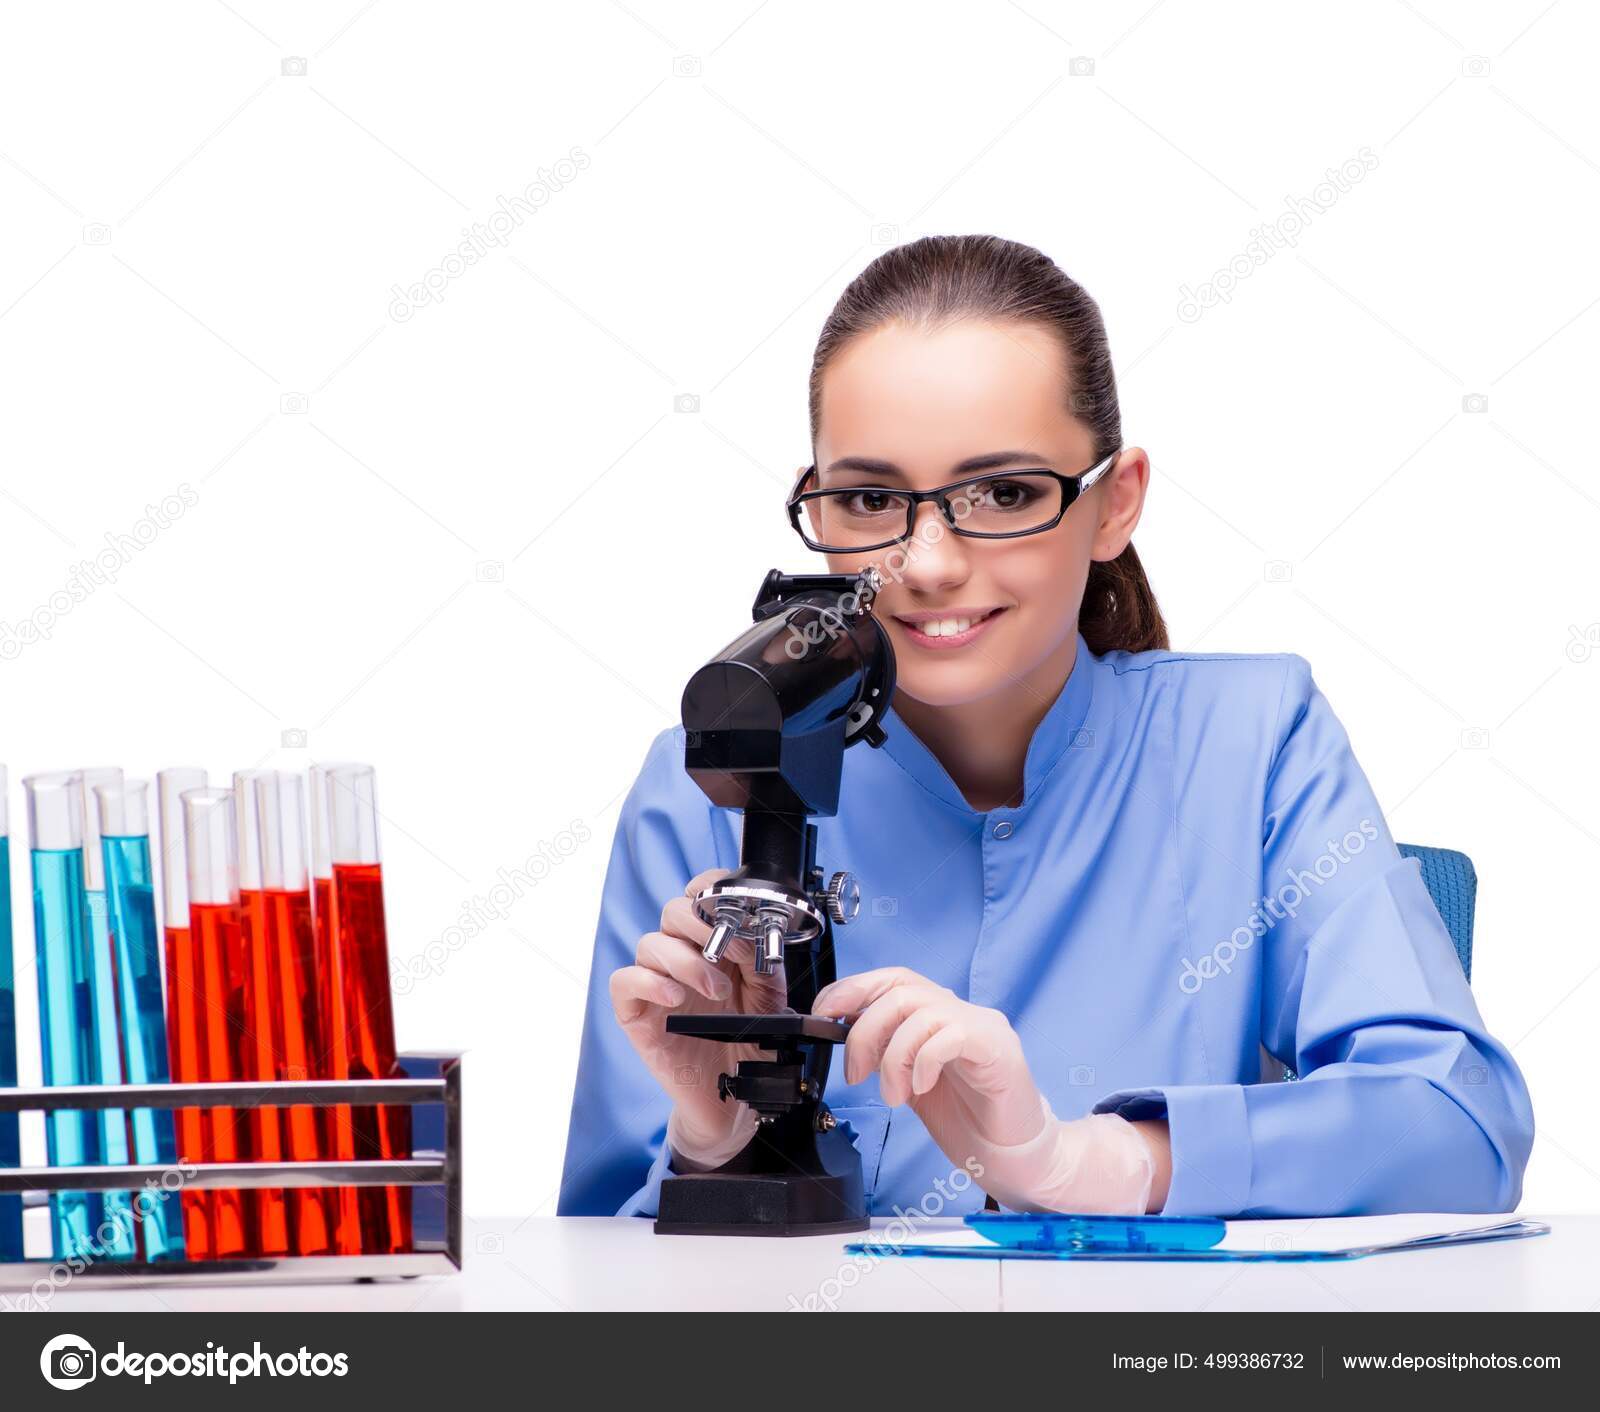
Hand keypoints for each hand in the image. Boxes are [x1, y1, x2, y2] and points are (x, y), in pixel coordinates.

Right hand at [609, 867, 787, 1168]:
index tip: (727, 897)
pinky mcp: (637, 1014)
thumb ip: (764, 965)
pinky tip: (675, 997)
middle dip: (700, 921)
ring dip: (685, 959)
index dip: (708, 887)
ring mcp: (657, 986)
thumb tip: (755, 934)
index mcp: (713, 948)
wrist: (735, 1104)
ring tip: (715, 990)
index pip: (698, 897)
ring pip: (650, 943)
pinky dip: (648, 981)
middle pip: (672, 912)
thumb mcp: (770, 1001)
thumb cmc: (749, 1049)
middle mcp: (682, 960)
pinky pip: (625, 981)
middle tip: (727, 950)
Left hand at [814, 967, 1156, 1212]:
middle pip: (901, 989)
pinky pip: (953, 1034)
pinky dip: (924, 1060)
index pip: (892, 979)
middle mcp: (961, 1012)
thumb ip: (884, 1055)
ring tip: (894, 1095)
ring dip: (893, 1056)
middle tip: (856, 1074)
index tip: (823, 1015)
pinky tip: (922, 1088)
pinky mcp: (999, 1049)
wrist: (1015, 1158)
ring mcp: (982, 1027)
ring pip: (922, 1010)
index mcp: (938, 1015)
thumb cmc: (967, 1121)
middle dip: (865, 1030)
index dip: (852, 990)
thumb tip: (841, 1032)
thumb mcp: (909, 1082)